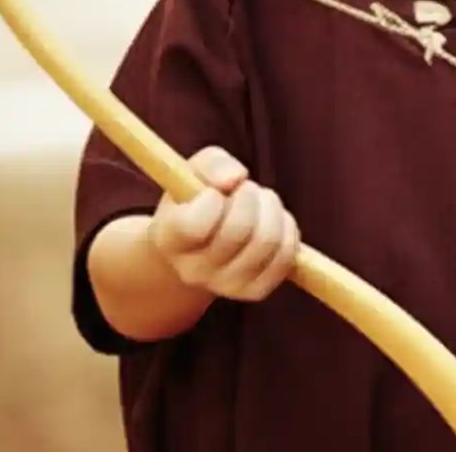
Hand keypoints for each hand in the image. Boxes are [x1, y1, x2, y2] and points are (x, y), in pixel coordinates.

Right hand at [148, 146, 301, 301]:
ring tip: (260, 200)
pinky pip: (285, 258)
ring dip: (272, 208)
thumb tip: (236, 177)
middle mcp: (193, 270)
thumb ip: (212, 164)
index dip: (213, 200)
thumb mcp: (194, 172)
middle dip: (250, 196)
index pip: (194, 226)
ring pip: (266, 241)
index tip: (215, 191)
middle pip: (238, 231)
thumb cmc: (196, 200)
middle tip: (246, 187)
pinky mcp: (254, 292)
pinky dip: (287, 230)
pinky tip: (273, 220)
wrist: (200, 245)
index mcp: (168, 240)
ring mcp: (224, 286)